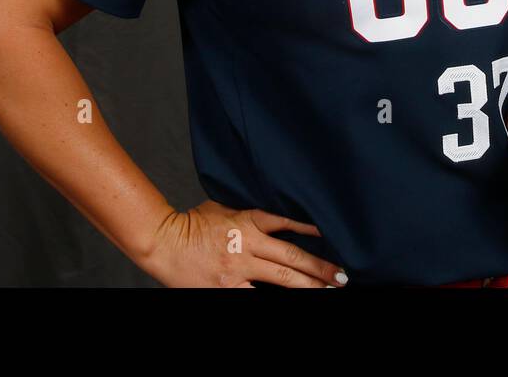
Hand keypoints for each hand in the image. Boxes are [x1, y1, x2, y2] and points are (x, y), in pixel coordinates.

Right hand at [142, 198, 348, 287]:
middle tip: (343, 276)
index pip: (286, 223)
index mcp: (247, 221)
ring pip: (281, 280)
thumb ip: (249, 212)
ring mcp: (238, 269)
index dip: (310, 228)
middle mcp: (247, 245)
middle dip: (320, 268)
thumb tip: (275, 212)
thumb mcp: (224, 207)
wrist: (164, 242)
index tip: (330, 235)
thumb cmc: (192, 223)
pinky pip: (257, 297)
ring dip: (307, 286)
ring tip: (329, 290)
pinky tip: (290, 301)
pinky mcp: (227, 289)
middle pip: (292, 257)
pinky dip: (274, 299)